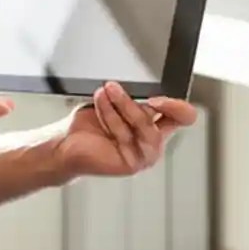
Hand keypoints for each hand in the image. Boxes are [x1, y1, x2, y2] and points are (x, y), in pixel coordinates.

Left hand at [53, 81, 196, 178]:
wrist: (66, 143)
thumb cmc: (89, 124)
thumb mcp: (117, 105)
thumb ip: (137, 100)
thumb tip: (150, 89)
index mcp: (154, 124)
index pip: (182, 115)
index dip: (178, 105)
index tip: (157, 94)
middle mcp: (153, 139)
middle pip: (170, 117)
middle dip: (140, 98)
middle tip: (114, 86)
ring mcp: (146, 153)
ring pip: (145, 122)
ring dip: (121, 103)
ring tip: (103, 94)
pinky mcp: (135, 162)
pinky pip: (129, 133)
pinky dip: (112, 117)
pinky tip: (100, 108)